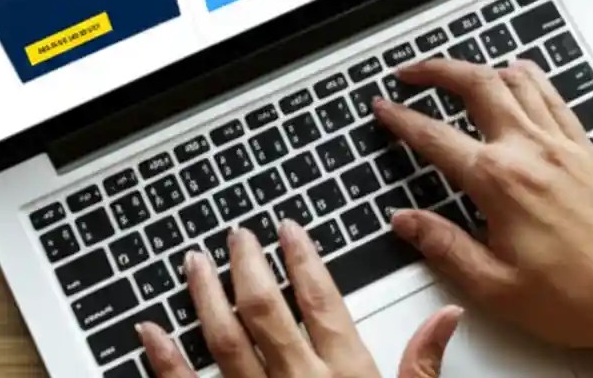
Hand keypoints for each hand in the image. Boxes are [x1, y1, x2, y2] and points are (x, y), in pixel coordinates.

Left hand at [139, 220, 463, 377]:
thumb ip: (423, 365)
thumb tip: (445, 316)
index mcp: (346, 376)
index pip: (321, 301)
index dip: (303, 258)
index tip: (287, 229)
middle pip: (265, 310)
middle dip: (248, 265)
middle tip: (236, 234)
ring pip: (224, 340)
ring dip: (204, 297)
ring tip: (191, 262)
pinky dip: (164, 360)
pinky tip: (148, 330)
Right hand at [373, 59, 592, 355]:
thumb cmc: (577, 298)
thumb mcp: (494, 286)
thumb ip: (443, 246)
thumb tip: (405, 221)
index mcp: (501, 183)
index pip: (436, 137)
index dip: (402, 119)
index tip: (384, 108)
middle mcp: (531, 152)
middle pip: (477, 85)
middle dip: (436, 70)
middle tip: (410, 71)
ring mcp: (563, 145)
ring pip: (516, 80)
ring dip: (480, 66)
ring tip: (457, 69)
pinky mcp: (587, 150)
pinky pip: (552, 96)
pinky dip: (527, 78)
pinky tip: (517, 79)